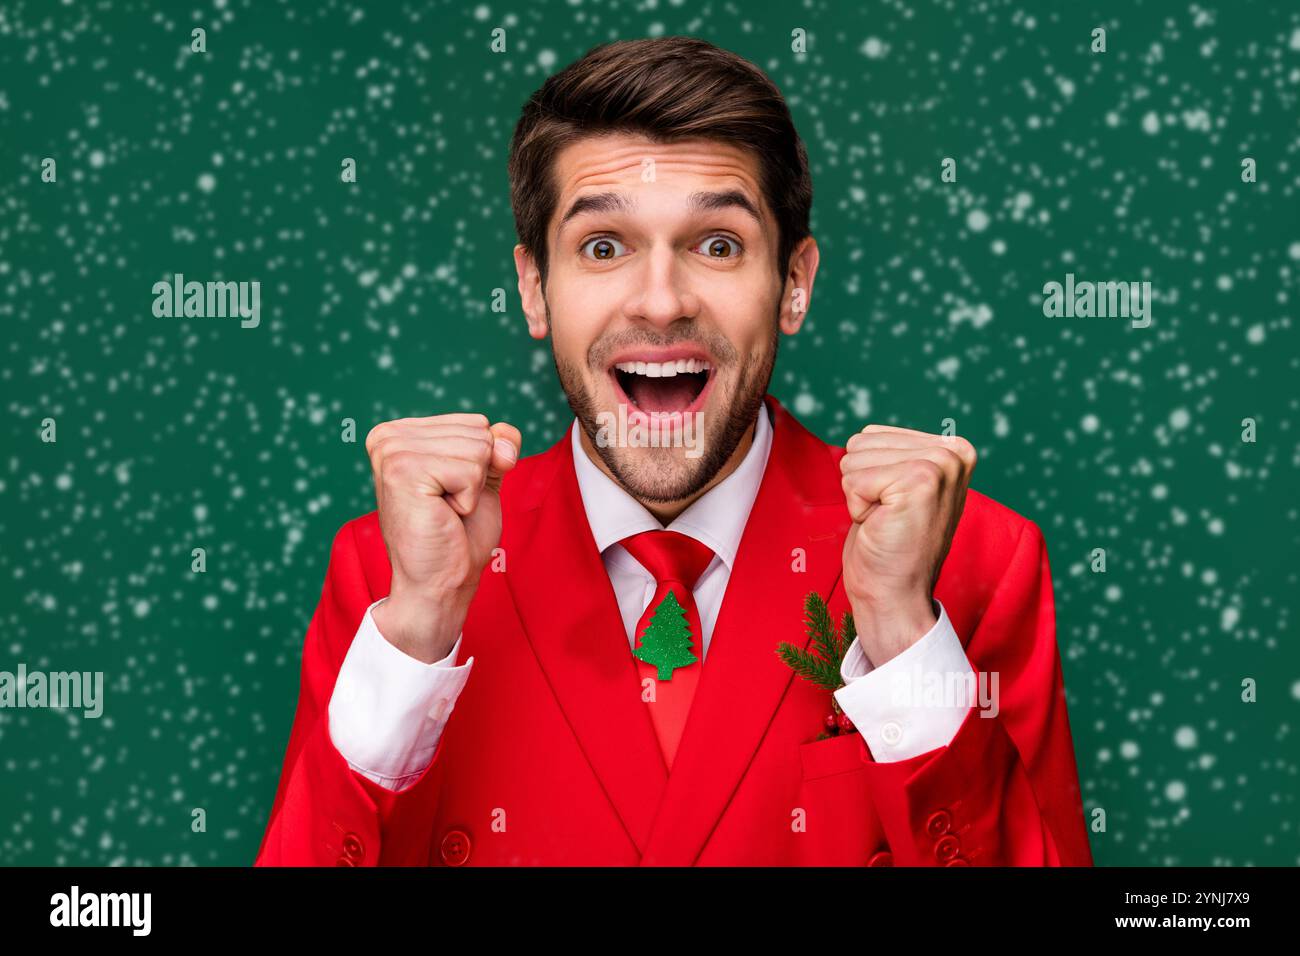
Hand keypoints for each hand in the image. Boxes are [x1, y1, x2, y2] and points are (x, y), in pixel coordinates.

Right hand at [365, 413, 520, 662]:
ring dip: (473, 489)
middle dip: (478, 475)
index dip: (483, 463)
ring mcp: (392, 451)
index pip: (478, 423)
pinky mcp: (402, 471)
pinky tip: (443, 515)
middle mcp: (389, 435)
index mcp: (402, 432)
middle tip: (449, 506)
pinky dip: (468, 499)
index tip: (452, 492)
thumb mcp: (486, 477)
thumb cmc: (459, 534)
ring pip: (478, 449)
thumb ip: (499, 445)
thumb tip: (503, 441)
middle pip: (479, 432)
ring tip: (444, 511)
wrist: (439, 582)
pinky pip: (471, 471)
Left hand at [839, 424, 975, 666]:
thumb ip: (894, 458)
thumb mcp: (899, 489)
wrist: (896, 594)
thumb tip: (864, 435)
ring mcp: (940, 465)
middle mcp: (952, 452)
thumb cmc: (890, 544)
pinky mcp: (921, 481)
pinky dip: (857, 508)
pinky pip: (853, 481)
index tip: (894, 506)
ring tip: (887, 521)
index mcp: (951, 448)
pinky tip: (882, 527)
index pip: (871, 435)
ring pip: (854, 459)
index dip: (868, 475)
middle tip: (889, 517)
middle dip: (862, 484)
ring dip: (860, 496)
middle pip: (860, 444)